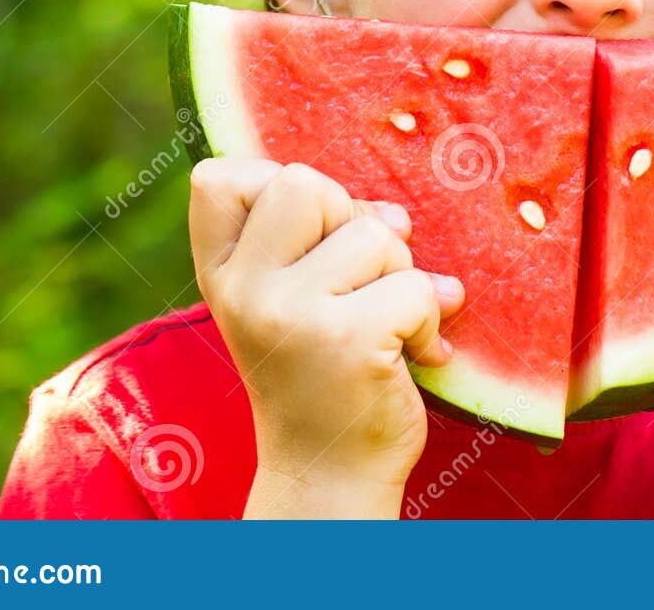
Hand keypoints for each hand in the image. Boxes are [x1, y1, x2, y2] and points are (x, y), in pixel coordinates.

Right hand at [187, 158, 464, 517]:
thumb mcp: (292, 299)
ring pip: (376, 234)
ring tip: (385, 325)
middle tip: (358, 283)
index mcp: (222, 276)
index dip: (279, 189)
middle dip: (353, 222)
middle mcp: (244, 291)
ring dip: (401, 275)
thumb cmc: (322, 373)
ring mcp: (292, 315)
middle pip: (306, 184)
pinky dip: (431, 319)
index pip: (223, 178)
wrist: (329, 474)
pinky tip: (413, 355)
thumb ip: (316, 239)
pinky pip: (416, 286)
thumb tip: (395, 213)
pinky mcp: (349, 340)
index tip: (308, 241)